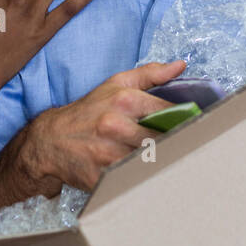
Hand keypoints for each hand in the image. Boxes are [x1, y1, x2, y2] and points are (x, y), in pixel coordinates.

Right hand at [21, 60, 187, 192]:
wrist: (51, 140)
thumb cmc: (88, 111)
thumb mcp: (116, 83)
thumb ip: (150, 74)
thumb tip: (180, 65)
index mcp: (124, 100)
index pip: (169, 110)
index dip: (185, 119)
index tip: (195, 124)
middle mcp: (115, 125)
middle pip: (163, 139)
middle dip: (176, 143)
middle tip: (188, 147)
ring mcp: (107, 153)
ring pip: (150, 162)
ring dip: (161, 163)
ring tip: (172, 163)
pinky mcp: (100, 177)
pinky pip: (132, 181)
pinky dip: (142, 179)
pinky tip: (148, 177)